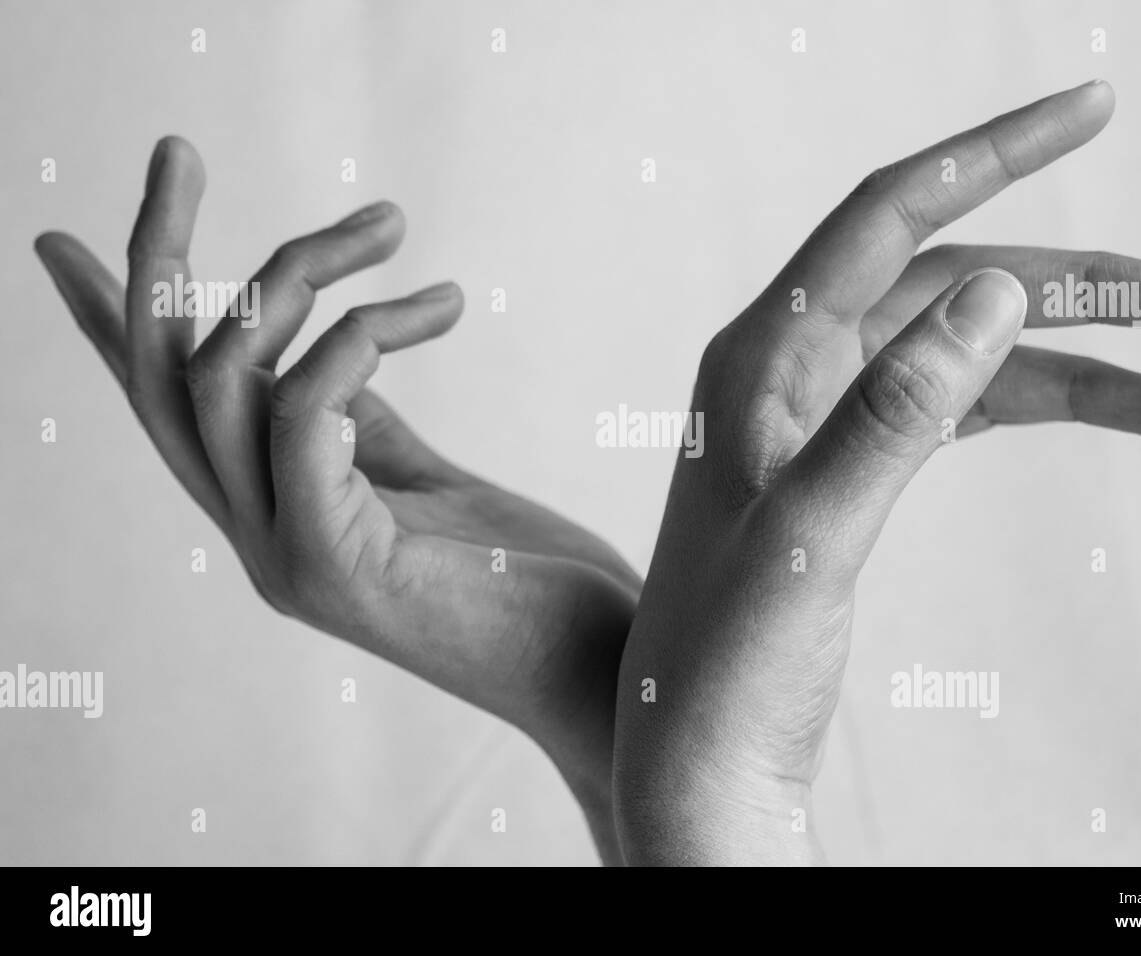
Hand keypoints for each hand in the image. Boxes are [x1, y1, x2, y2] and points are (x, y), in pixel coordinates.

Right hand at [35, 137, 639, 862]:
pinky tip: (439, 304)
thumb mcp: (427, 481)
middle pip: (161, 380)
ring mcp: (284, 557)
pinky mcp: (331, 565)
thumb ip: (359, 423)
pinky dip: (360, 338)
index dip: (113, 320)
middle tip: (176, 149)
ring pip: (221, 379)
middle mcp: (258, 536)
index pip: (171, 407)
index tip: (65, 242)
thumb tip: (331, 346)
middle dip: (157, 256)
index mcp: (277, 512)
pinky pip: (306, 411)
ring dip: (298, 272)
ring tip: (391, 221)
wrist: (599, 680)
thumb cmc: (531, 582)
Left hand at [611, 81, 1140, 863]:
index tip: (1092, 105)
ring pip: (964, 350)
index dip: (991, 152)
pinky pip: (957, 409)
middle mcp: (788, 369)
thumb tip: (990, 287)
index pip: (886, 215)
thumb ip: (894, 414)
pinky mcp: (852, 469)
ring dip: (1073, 360)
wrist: (704, 758)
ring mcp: (823, 418)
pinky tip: (1112, 414)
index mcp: (759, 357)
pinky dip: (1034, 407)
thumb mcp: (810, 536)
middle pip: (948, 281)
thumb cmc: (730, 661)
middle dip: (1072, 282)